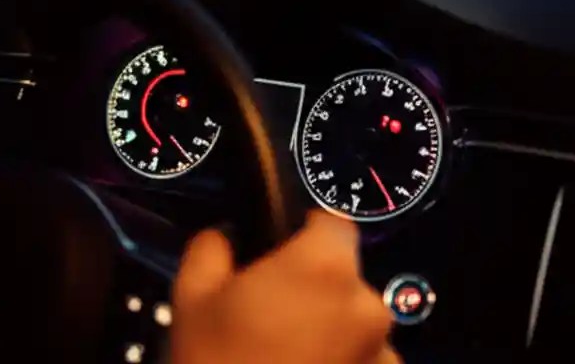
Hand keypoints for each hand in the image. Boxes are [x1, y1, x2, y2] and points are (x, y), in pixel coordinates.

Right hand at [170, 212, 398, 363]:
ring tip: (287, 359)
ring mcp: (383, 357)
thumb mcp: (191, 297)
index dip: (306, 234)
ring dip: (331, 335)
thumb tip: (226, 237)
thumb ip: (212, 247)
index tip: (280, 254)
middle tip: (270, 316)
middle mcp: (368, 306)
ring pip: (356, 328)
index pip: (335, 223)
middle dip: (315, 291)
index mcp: (325, 267)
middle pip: (345, 280)